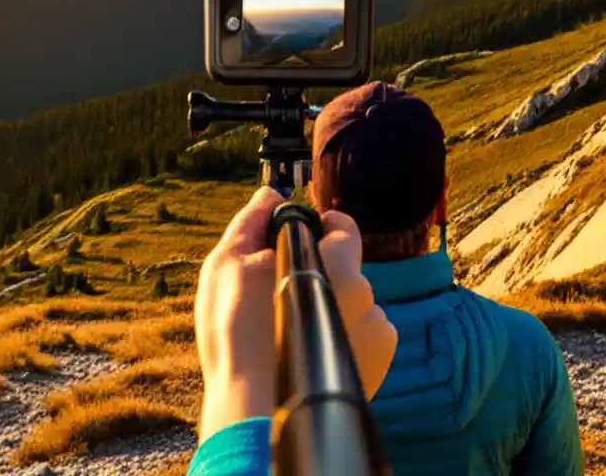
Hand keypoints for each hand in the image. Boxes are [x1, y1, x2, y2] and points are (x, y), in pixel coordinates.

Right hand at [195, 187, 396, 441]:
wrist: (252, 409)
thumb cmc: (235, 335)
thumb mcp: (228, 265)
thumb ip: (252, 223)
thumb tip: (269, 196)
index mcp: (336, 267)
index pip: (344, 227)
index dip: (322, 225)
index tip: (304, 235)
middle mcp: (365, 298)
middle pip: (344, 270)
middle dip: (319, 274)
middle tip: (281, 293)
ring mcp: (375, 335)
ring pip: (353, 305)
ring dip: (333, 308)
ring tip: (293, 331)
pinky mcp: (376, 366)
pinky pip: (363, 337)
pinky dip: (344, 339)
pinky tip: (313, 354)